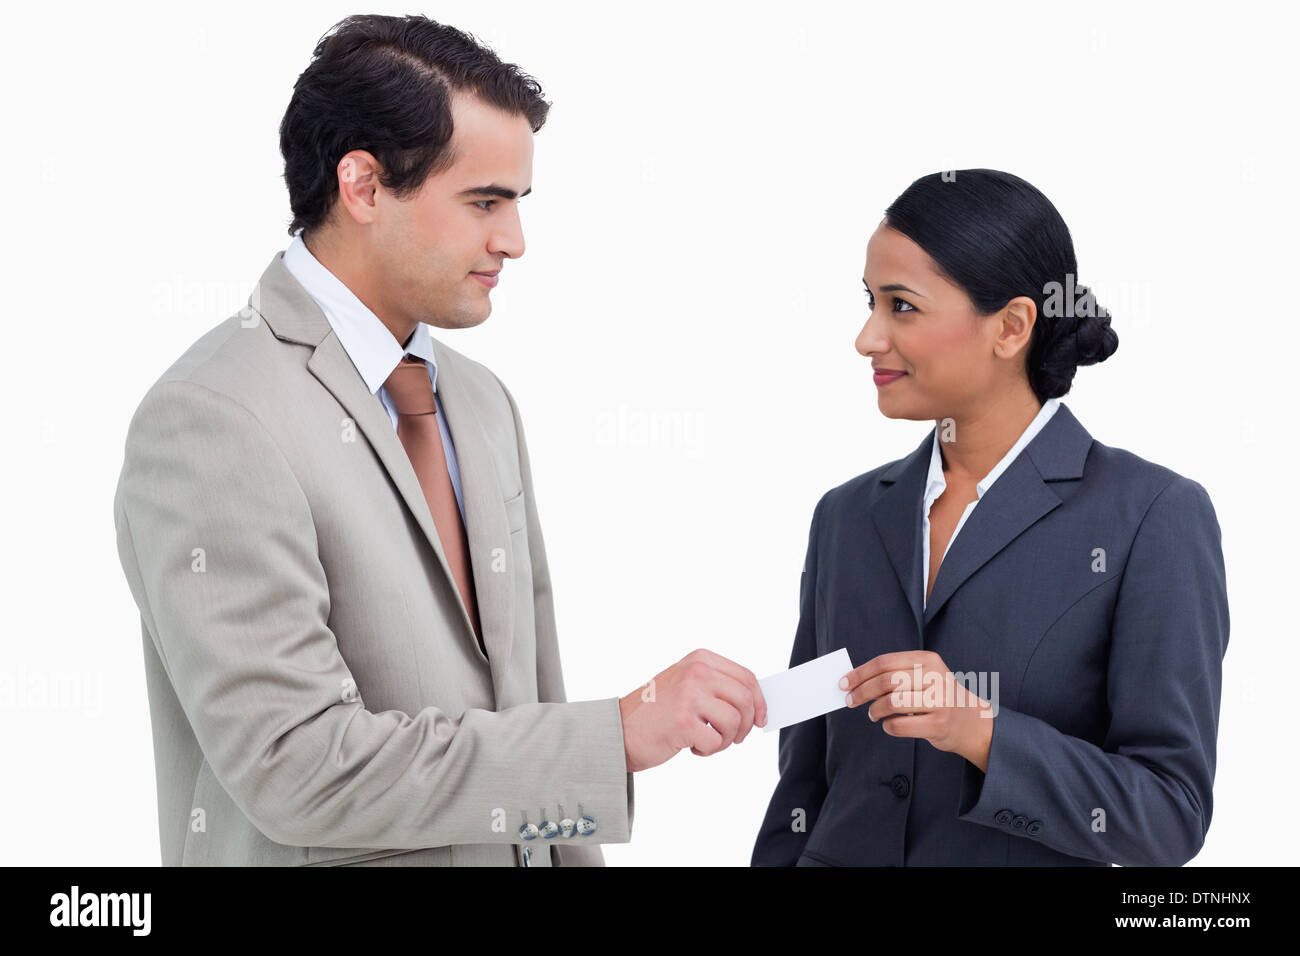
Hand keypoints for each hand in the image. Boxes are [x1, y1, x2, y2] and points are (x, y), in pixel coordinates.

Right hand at [619, 649, 767, 771]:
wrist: (619, 729)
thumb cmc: (656, 711)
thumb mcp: (687, 684)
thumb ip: (717, 686)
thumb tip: (758, 704)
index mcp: (700, 659)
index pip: (746, 677)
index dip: (760, 701)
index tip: (760, 720)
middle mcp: (696, 672)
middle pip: (745, 699)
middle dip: (746, 725)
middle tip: (734, 738)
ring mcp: (688, 695)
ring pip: (734, 722)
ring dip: (725, 740)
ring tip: (707, 741)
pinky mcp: (683, 722)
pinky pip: (716, 742)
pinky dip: (709, 751)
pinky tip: (692, 747)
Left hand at [839, 650, 994, 770]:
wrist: (971, 721)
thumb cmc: (937, 697)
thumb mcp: (923, 676)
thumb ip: (895, 674)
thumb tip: (854, 681)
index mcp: (927, 660)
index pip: (885, 662)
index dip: (860, 673)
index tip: (844, 683)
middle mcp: (935, 677)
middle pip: (886, 681)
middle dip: (862, 691)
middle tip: (850, 700)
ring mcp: (939, 701)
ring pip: (892, 703)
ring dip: (874, 710)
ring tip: (873, 714)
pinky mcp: (939, 724)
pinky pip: (900, 725)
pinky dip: (888, 727)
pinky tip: (889, 725)